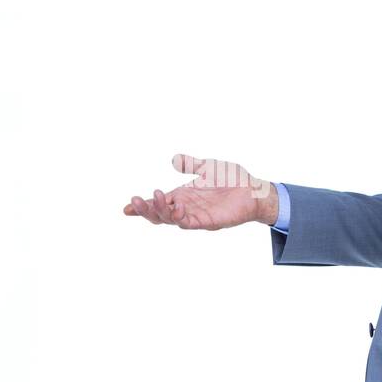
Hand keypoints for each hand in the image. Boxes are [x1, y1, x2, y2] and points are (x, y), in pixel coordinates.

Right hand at [123, 153, 277, 230]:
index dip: (143, 206)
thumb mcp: (208, 167)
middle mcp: (186, 207)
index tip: (126, 208)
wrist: (254, 189)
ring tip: (153, 197)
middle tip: (133, 201)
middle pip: (159, 214)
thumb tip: (174, 159)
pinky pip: (188, 222)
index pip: (159, 203)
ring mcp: (196, 216)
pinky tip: (175, 205)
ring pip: (170, 220)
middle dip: (145, 209)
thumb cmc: (233, 179)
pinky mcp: (207, 222)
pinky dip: (178, 216)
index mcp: (183, 195)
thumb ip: (191, 164)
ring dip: (159, 211)